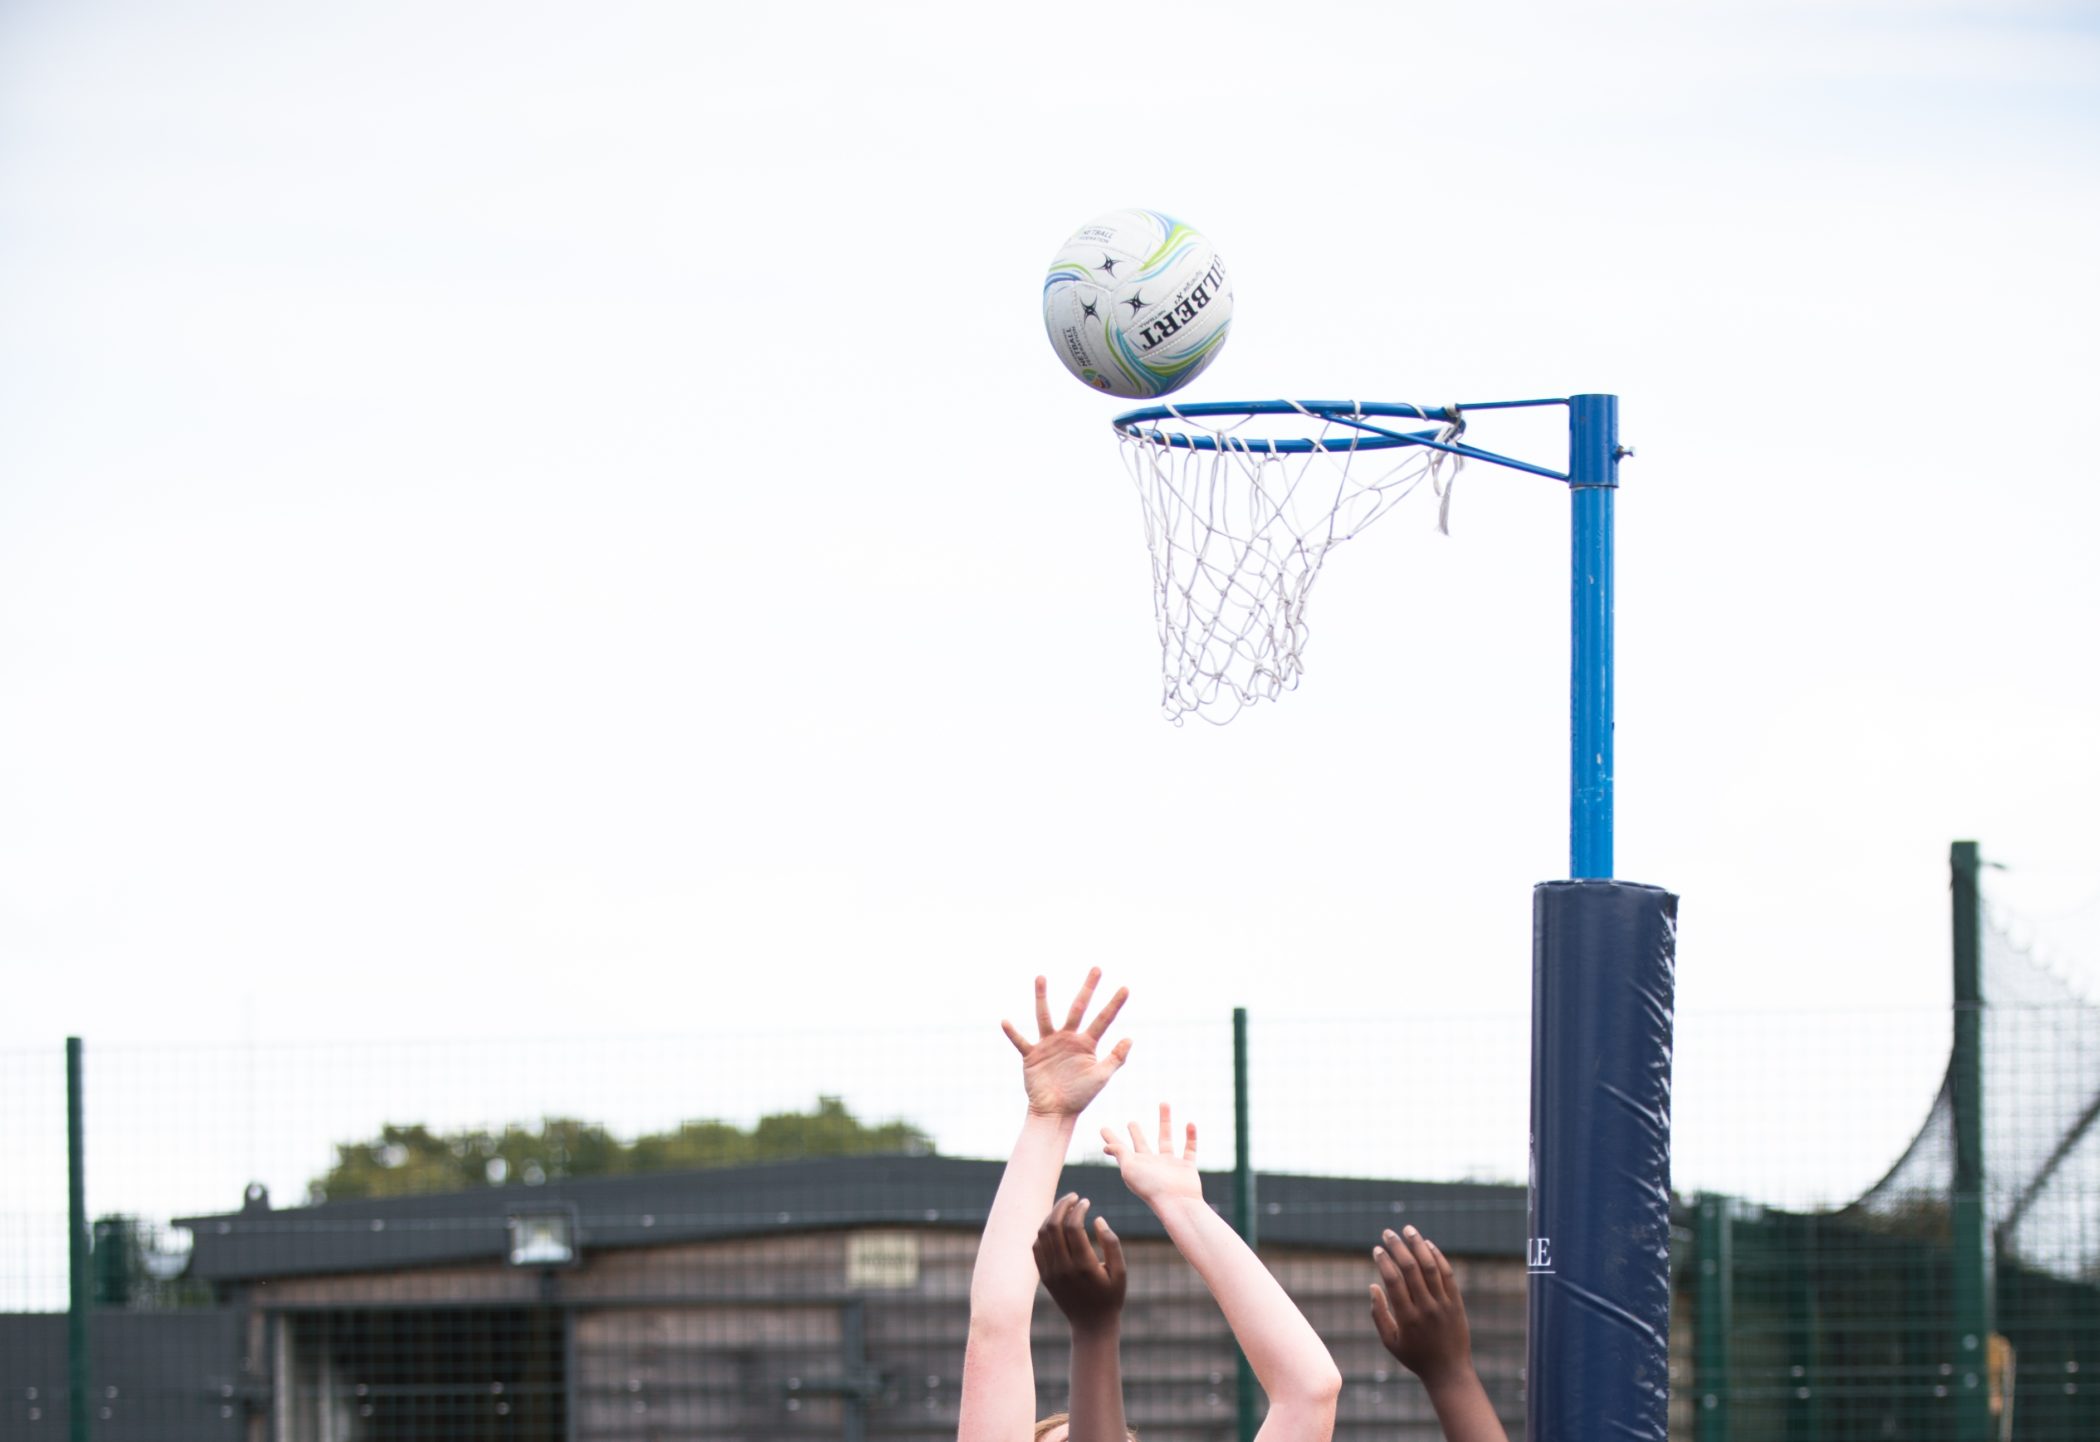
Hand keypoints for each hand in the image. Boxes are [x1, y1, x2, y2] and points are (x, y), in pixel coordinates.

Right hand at [1002, 969, 1130, 1117]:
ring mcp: (1049, 1044)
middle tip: (1097, 968)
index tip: (1126, 988)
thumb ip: (1116, 1058)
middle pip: (1079, 1008)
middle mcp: (1068, 1038)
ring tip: (1041, 977)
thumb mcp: (1101, 1077)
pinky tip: (1005, 1021)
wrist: (1056, 1112)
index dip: (1114, 1005)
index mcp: (1086, 1043)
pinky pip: (1021, 1041)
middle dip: (1088, 989)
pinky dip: (1013, 1032)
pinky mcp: (1032, 1055)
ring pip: (1045, 1016)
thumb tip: (1130, 1037)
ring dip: (1042, 997)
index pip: (1103, 1020)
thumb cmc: (1080, 1096)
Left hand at [1033, 1194, 1126, 1334]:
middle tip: (1074, 1197)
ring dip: (1052, 1216)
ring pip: (1042, 1234)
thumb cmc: (1111, 1297)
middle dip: (1062, 1205)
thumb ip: (1112, 1243)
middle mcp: (1063, 1268)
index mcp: (1083, 1265)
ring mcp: (1050, 1272)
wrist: (1091, 1326)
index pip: (1073, 1226)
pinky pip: (1037, 1247)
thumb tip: (1097, 1219)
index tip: (1087, 1202)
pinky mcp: (1044, 1276)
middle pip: (1054, 1225)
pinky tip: (1056, 1225)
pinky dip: (1043, 1231)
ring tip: (1065, 1207)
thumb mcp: (1120, 1272)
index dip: (1078, 1209)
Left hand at [1101, 1103, 1202, 1209]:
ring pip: (1167, 1139)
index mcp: (1136, 1165)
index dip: (1111, 1138)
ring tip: (1163, 1102)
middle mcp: (1151, 1165)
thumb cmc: (1151, 1187)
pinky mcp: (1187, 1167)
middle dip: (1136, 1133)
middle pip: (1142, 1144)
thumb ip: (1120, 1153)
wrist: (1177, 1203)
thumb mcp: (1130, 1169)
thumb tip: (1107, 1145)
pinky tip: (1190, 1123)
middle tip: (1131, 1122)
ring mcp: (1170, 1166)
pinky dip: (1191, 1136)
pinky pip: (1190, 1148)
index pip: (1120, 1148)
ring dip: (1165, 1121)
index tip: (1102, 1128)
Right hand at [1370, 1226, 1474, 1389]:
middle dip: (1397, 1247)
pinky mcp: (1456, 1303)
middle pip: (1411, 1269)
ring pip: (1430, 1267)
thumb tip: (1373, 1285)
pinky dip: (1437, 1257)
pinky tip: (1427, 1245)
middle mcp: (1426, 1308)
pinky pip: (1447, 1274)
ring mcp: (1443, 1304)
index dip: (1384, 1261)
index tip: (1376, 1249)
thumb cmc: (1415, 1357)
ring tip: (1408, 1229)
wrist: (1449, 1371)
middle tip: (1387, 1232)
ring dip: (1418, 1245)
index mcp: (1407, 1318)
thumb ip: (1378, 1314)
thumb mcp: (1390, 1342)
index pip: (1393, 1281)